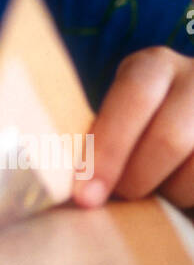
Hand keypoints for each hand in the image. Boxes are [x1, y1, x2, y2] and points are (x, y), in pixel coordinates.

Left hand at [73, 47, 193, 209]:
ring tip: (161, 188)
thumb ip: (103, 138)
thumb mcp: (123, 116)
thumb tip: (82, 188)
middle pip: (169, 138)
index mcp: (154, 66)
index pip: (133, 97)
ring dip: (172, 193)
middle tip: (122, 196)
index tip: (86, 195)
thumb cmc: (143, 126)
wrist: (189, 115)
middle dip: (137, 179)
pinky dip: (192, 198)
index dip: (108, 149)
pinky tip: (184, 191)